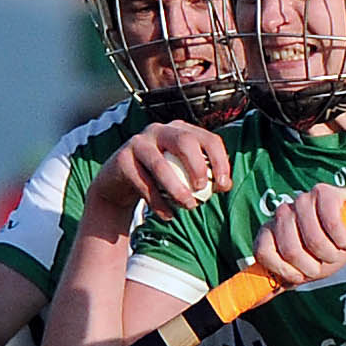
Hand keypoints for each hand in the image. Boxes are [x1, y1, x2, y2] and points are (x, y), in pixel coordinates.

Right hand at [102, 120, 232, 220]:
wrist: (119, 184)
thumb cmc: (158, 179)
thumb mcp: (182, 176)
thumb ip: (205, 178)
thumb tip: (225, 185)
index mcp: (181, 131)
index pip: (207, 139)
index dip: (219, 160)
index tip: (223, 185)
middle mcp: (160, 131)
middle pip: (184, 141)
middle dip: (197, 166)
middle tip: (202, 189)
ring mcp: (139, 142)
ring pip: (160, 163)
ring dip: (176, 188)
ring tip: (188, 206)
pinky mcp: (122, 159)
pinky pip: (143, 182)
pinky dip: (157, 202)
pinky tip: (168, 215)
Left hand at [251, 185, 345, 285]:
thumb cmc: (326, 253)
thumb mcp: (301, 272)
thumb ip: (278, 282)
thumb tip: (253, 301)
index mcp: (271, 231)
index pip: (263, 252)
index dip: (285, 270)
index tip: (301, 275)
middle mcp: (283, 213)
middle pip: (290, 250)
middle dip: (313, 266)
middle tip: (324, 263)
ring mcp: (302, 200)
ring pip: (313, 240)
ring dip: (331, 254)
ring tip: (337, 250)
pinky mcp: (324, 193)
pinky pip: (331, 223)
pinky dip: (342, 239)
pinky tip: (345, 239)